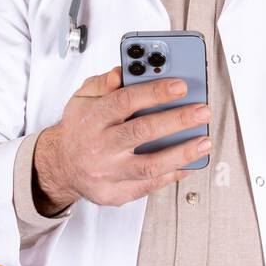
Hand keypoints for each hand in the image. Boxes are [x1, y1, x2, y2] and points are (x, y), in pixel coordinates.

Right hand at [33, 66, 210, 210]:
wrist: (60, 164)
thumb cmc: (79, 128)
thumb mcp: (82, 98)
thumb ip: (102, 83)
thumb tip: (122, 72)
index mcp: (92, 119)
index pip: (125, 101)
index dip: (155, 93)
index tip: (180, 86)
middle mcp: (100, 147)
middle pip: (141, 132)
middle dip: (176, 121)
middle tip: (201, 111)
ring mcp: (108, 173)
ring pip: (149, 166)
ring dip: (181, 153)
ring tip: (204, 141)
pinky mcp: (115, 193)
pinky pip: (149, 186)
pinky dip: (172, 175)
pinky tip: (190, 163)